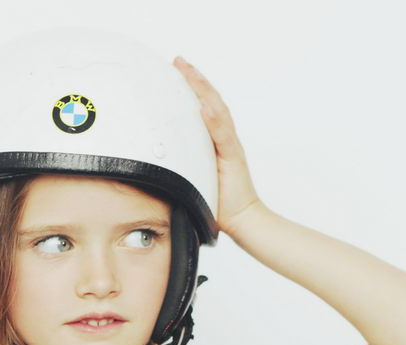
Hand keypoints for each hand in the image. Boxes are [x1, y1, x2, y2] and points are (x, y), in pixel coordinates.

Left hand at [172, 56, 263, 236]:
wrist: (244, 220)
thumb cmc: (222, 204)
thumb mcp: (196, 180)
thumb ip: (184, 166)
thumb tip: (161, 162)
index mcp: (217, 142)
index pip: (205, 108)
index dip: (193, 88)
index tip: (178, 71)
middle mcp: (226, 140)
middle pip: (211, 102)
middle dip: (195, 80)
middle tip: (179, 62)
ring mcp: (231, 147)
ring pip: (217, 112)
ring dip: (203, 91)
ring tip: (189, 74)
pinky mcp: (233, 158)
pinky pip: (222, 136)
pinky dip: (214, 120)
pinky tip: (204, 107)